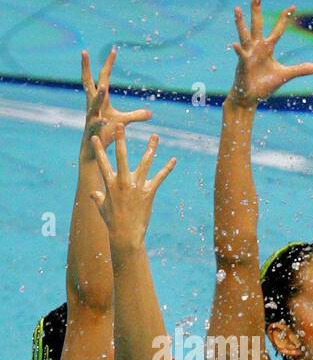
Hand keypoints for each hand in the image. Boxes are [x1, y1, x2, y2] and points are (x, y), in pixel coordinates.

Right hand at [81, 47, 150, 146]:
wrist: (95, 149)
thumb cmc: (107, 133)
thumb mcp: (124, 122)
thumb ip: (136, 115)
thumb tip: (150, 112)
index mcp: (100, 100)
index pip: (103, 78)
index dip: (108, 65)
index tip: (113, 50)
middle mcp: (92, 105)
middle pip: (88, 83)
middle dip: (86, 68)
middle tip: (84, 52)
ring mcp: (91, 116)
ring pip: (92, 104)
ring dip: (98, 96)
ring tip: (103, 88)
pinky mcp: (93, 130)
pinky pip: (96, 124)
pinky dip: (100, 122)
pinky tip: (105, 120)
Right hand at [89, 125, 176, 250]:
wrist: (126, 233)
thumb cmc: (112, 221)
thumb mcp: (102, 207)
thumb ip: (97, 197)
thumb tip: (92, 194)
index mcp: (110, 183)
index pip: (102, 162)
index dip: (98, 149)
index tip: (95, 137)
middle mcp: (123, 181)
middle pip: (122, 156)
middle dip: (120, 140)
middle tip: (121, 125)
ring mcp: (137, 186)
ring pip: (145, 162)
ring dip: (150, 148)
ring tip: (155, 135)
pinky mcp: (149, 192)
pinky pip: (160, 177)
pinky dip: (167, 168)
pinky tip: (173, 159)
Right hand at [228, 0, 312, 107]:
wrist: (251, 96)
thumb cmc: (265, 84)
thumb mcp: (285, 75)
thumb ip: (300, 69)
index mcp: (267, 48)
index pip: (278, 29)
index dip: (285, 18)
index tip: (293, 6)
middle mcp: (256, 47)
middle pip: (257, 24)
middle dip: (257, 9)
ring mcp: (248, 54)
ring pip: (244, 34)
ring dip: (240, 22)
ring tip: (237, 9)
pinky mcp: (243, 64)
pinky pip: (241, 56)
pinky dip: (239, 50)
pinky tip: (235, 44)